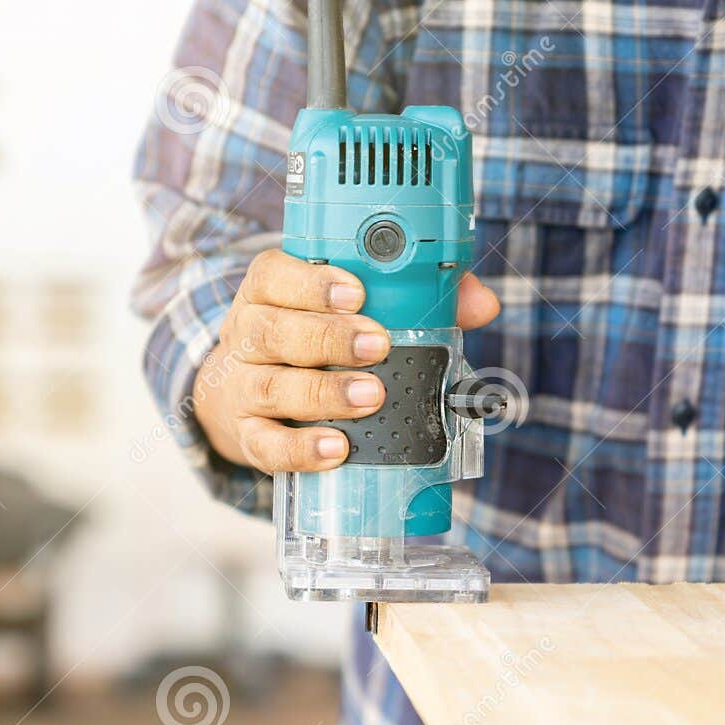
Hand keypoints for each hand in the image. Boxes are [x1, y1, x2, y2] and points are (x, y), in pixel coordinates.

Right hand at [191, 249, 500, 471]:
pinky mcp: (248, 437)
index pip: (272, 274)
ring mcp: (242, 390)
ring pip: (270, 386)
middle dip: (329, 337)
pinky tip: (336, 449)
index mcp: (268, 294)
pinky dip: (301, 449)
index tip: (357, 291)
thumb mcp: (348, 312)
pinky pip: (266, 445)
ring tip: (370, 397)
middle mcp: (246, 337)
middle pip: (272, 331)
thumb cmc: (312, 345)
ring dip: (322, 393)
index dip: (310, 282)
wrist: (246, 399)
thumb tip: (482, 305)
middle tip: (378, 346)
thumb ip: (416, 298)